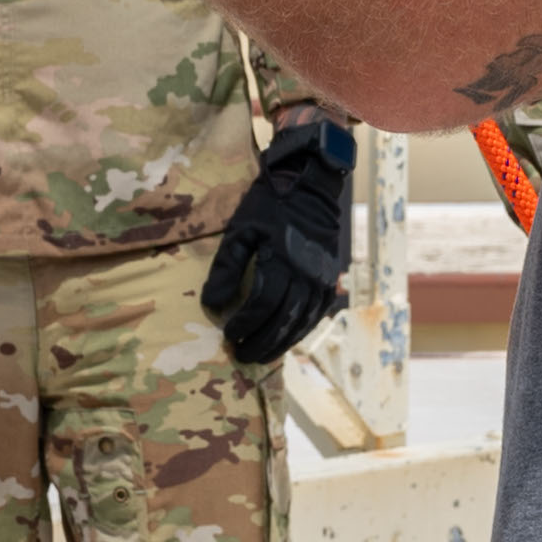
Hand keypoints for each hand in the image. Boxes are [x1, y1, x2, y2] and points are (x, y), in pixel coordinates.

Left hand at [202, 115, 357, 362]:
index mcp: (282, 262)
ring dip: (280, 343)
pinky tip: (286, 339)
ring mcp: (322, 280)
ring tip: (261, 355)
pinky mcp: (330, 279)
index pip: (262, 305)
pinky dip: (300, 331)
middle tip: (241, 355)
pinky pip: (316, 314)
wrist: (309, 186)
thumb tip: (211, 304)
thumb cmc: (269, 206)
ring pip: (301, 322)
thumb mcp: (240, 230)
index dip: (244, 324)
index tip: (228, 335)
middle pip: (282, 320)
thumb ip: (227, 268)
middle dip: (261, 342)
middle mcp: (306, 276)